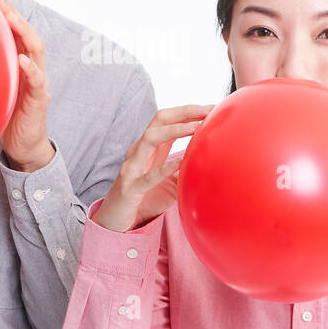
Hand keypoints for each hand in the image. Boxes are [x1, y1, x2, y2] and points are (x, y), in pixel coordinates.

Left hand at [0, 0, 53, 171]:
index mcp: (21, 64)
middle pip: (27, 34)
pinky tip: (22, 60)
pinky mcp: (40, 99)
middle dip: (14, 14)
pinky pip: (38, 81)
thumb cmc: (5, 118)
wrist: (24, 146)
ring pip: (37, 50)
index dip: (5, 13)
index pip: (16, 33)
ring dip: (25, 32)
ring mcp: (39, 82)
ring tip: (12, 19)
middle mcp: (32, 68)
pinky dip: (31, 69)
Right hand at [94, 104, 215, 232]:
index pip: (168, 119)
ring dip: (174, 130)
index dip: (189, 110)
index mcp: (149, 147)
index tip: (212, 107)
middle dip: (184, 112)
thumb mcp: (169, 180)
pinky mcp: (130, 188)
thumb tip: (212, 164)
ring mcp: (133, 167)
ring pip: (150, 139)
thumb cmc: (143, 198)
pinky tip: (179, 164)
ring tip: (196, 127)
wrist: (115, 221)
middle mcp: (139, 151)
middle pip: (159, 119)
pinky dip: (163, 169)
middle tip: (208, 110)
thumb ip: (186, 169)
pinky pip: (147, 177)